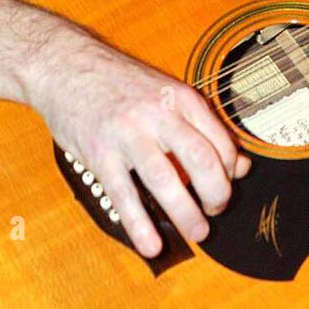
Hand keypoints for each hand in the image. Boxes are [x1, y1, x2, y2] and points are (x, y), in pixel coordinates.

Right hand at [21, 24, 251, 257]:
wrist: (67, 65)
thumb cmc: (121, 83)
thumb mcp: (169, 95)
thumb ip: (204, 128)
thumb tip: (241, 166)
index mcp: (182, 99)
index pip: (221, 143)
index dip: (231, 173)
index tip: (226, 187)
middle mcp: (160, 115)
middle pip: (201, 161)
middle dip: (216, 194)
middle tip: (215, 213)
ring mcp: (128, 134)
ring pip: (166, 180)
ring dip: (185, 213)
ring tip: (196, 232)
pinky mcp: (100, 153)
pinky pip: (123, 194)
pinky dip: (139, 224)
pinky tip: (150, 244)